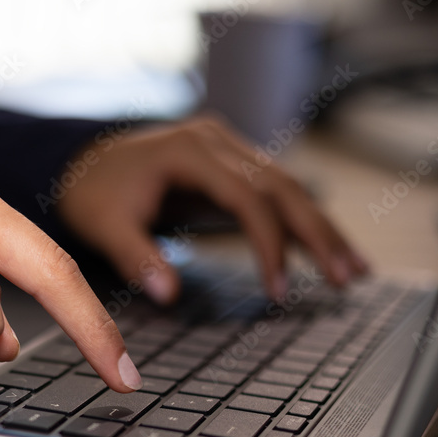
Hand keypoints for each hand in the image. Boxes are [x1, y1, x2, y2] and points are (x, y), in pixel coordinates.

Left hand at [57, 115, 368, 302]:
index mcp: (189, 151)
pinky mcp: (232, 165)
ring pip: (288, 187)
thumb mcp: (103, 226)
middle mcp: (217, 142)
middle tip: (347, 278)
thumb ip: (136, 257)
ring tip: (355, 268)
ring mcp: (228, 149)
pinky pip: (275, 191)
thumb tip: (168, 294)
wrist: (82, 163)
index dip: (269, 244)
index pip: (247, 197)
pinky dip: (302, 221)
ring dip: (322, 228)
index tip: (279, 290)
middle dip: (318, 234)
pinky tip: (327, 247)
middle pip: (282, 187)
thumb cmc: (93, 194)